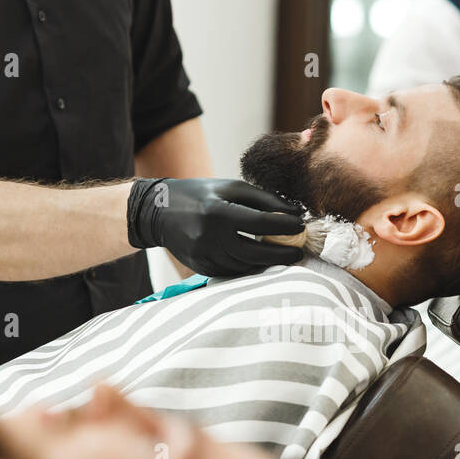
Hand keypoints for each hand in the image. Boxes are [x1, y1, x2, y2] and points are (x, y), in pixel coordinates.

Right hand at [126, 178, 305, 276]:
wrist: (158, 211)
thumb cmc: (201, 194)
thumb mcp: (230, 187)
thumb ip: (263, 199)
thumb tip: (294, 212)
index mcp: (218, 211)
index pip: (260, 223)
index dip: (284, 227)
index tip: (301, 226)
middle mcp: (209, 236)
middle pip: (255, 252)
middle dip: (281, 254)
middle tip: (299, 252)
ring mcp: (203, 255)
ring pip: (245, 265)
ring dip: (267, 263)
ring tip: (283, 256)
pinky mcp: (200, 266)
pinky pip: (232, 271)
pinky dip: (248, 266)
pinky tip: (260, 260)